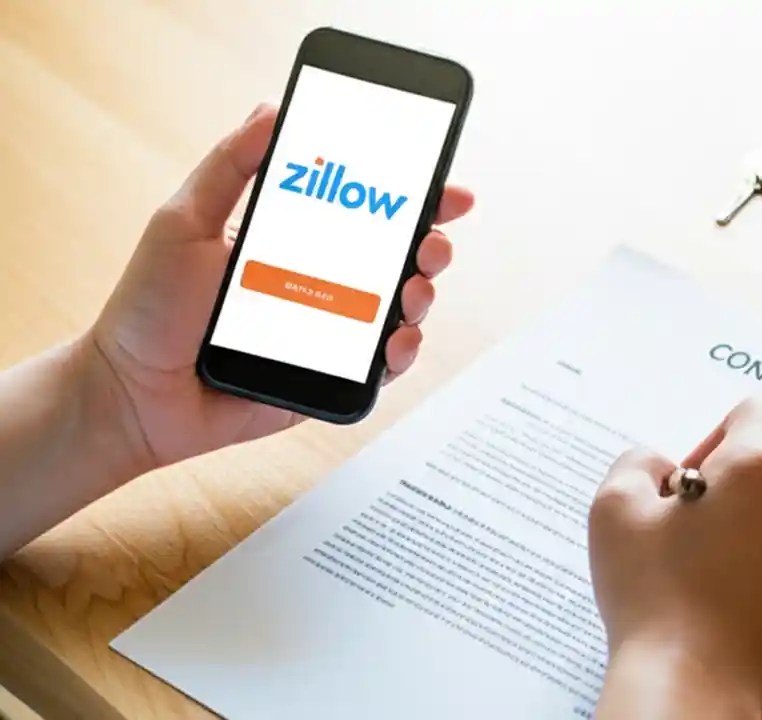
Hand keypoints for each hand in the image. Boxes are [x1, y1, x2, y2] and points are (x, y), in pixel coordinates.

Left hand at [87, 103, 474, 472]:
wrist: (133, 394)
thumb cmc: (148, 309)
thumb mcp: (183, 220)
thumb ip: (229, 165)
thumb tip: (272, 110)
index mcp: (293, 239)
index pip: (367, 211)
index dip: (414, 197)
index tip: (445, 186)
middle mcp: (320, 283)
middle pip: (398, 258)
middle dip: (431, 245)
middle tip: (431, 243)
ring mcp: (328, 332)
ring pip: (400, 310)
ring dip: (421, 295)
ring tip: (413, 292)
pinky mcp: (329, 379)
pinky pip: (381, 366)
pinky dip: (401, 352)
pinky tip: (395, 341)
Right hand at [589, 396, 761, 718]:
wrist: (691, 685)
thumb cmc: (654, 597)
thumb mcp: (615, 508)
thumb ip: (637, 462)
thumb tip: (662, 469)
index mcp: (761, 467)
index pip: (760, 408)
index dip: (718, 433)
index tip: (691, 479)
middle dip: (726, 487)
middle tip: (682, 531)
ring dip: (744, 527)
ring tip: (698, 571)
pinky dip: (759, 565)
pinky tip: (720, 598)